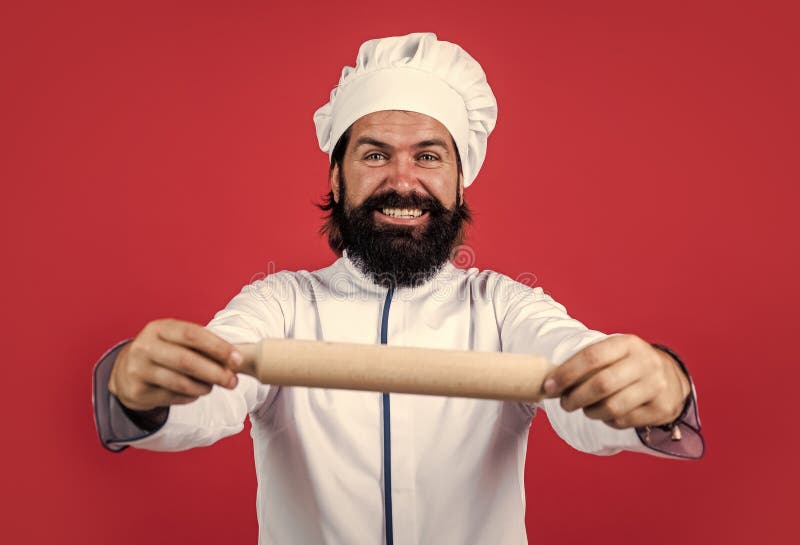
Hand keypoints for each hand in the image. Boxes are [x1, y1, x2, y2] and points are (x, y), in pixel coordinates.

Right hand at [109, 318, 242, 411]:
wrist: (127, 370)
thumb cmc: (163, 351)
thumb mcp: (177, 340)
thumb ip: (202, 346)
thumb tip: (234, 361)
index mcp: (159, 328)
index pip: (192, 334)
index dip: (217, 347)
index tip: (238, 359)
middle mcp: (145, 346)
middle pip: (186, 361)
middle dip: (215, 372)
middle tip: (233, 382)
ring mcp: (138, 369)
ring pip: (179, 382)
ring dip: (204, 387)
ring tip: (214, 387)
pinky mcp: (138, 391)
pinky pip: (172, 397)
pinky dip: (190, 396)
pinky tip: (196, 392)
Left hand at [541, 334, 690, 428]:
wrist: (670, 377)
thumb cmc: (628, 365)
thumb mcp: (613, 353)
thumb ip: (586, 363)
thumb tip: (550, 382)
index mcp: (627, 343)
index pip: (591, 357)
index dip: (566, 373)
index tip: (549, 386)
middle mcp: (646, 362)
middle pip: (601, 384)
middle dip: (575, 397)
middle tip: (564, 403)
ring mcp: (657, 386)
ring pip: (612, 407)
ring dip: (590, 412)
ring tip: (585, 409)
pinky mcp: (662, 409)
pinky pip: (624, 421)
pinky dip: (608, 420)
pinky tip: (606, 414)